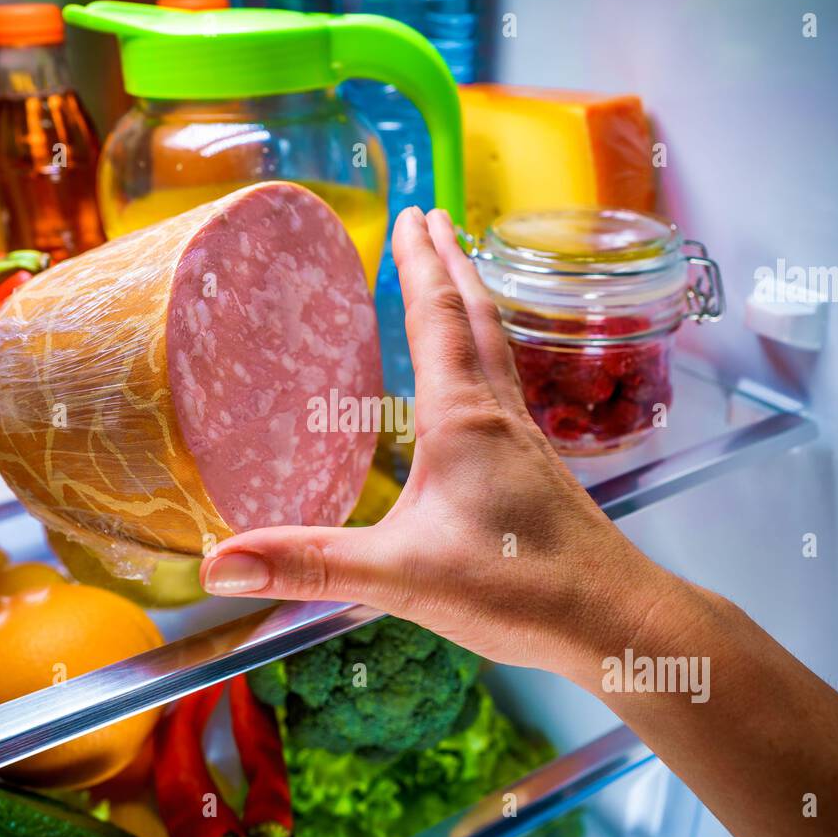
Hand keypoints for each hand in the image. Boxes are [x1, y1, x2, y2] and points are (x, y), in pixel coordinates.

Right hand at [199, 207, 687, 679]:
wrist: (616, 621)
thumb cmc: (523, 591)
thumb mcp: (401, 577)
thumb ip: (311, 565)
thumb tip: (221, 562)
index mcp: (463, 421)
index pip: (437, 319)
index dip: (418, 265)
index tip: (408, 215)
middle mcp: (499, 417)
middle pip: (475, 318)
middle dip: (450, 262)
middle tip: (434, 216)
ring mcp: (525, 441)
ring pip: (498, 348)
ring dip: (474, 300)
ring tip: (460, 271)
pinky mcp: (538, 469)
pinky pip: (507, 388)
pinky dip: (488, 355)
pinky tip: (481, 381)